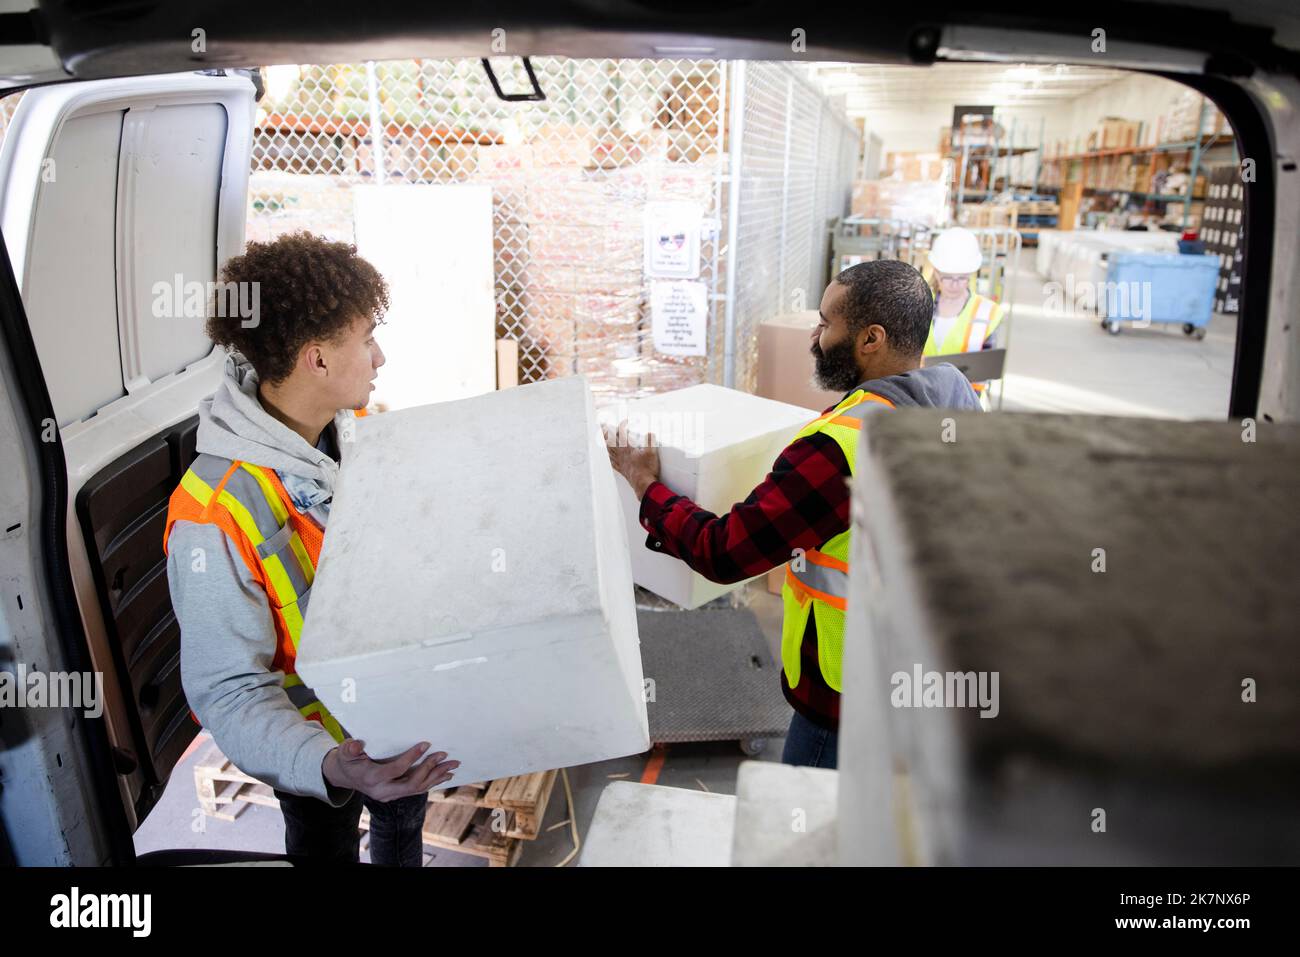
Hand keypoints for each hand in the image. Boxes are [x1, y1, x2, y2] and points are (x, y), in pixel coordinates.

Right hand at [322, 739, 459, 800]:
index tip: (426, 744)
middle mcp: (383, 791)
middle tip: (445, 756)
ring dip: (436, 777)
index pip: (396, 770)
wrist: (344, 776)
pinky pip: (417, 789)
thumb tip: (356, 744)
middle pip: (411, 784)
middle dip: (430, 770)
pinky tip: (444, 775)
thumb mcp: (344, 753)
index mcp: (372, 779)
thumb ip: (350, 749)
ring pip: (417, 788)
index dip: (411, 758)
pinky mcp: (396, 794)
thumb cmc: (347, 760)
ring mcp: (390, 795)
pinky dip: (431, 782)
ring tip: (452, 767)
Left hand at [604, 420, 659, 498]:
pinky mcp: (622, 470)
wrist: (644, 484)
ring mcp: (620, 463)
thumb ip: (650, 441)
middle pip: (610, 441)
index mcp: (627, 448)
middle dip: (606, 432)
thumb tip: (650, 433)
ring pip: (609, 451)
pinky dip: (610, 457)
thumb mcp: (652, 452)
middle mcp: (621, 455)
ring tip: (603, 438)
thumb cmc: (647, 469)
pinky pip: (613, 462)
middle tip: (602, 425)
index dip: (623, 425)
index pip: (621, 433)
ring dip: (606, 443)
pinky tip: (610, 457)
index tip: (626, 421)